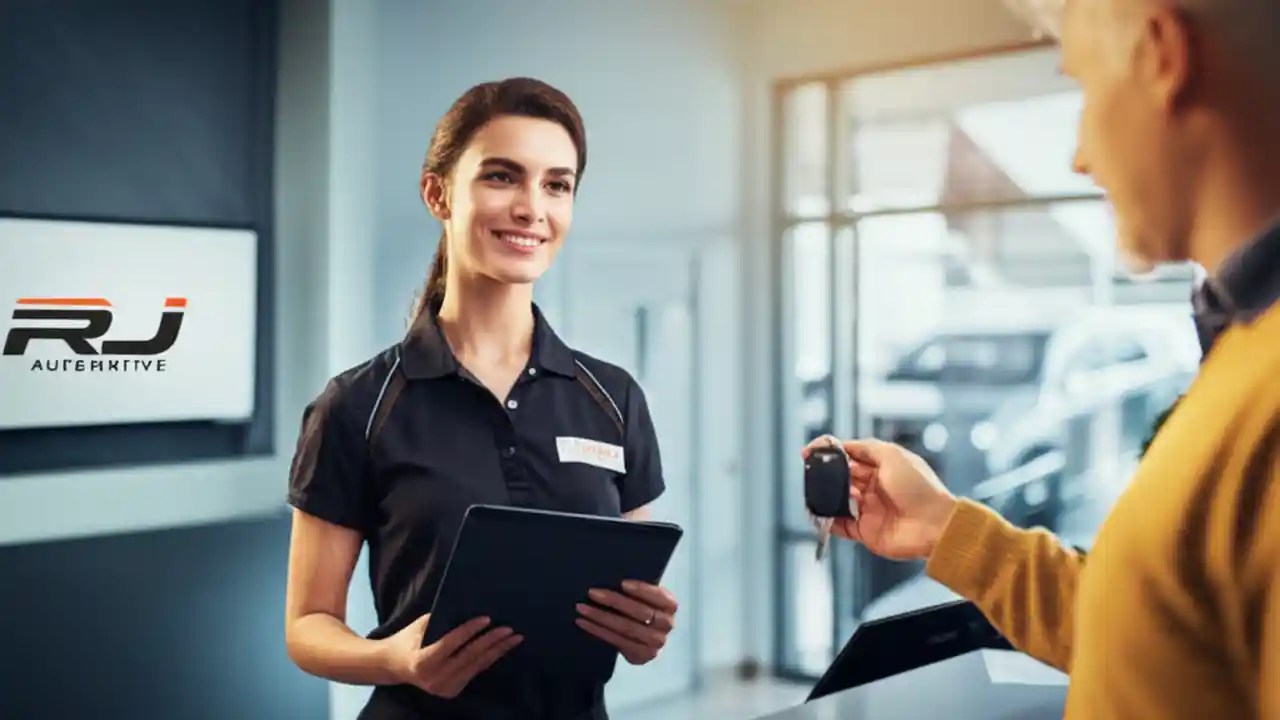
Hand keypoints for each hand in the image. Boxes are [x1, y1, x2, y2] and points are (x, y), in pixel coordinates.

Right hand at [383, 614, 521, 698]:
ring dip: (497, 651)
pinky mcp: (451, 692)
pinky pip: (474, 673)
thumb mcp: (419, 625)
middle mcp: (434, 678)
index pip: (451, 643)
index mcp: (423, 661)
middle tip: (509, 629)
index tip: (487, 618)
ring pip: (476, 666)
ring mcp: (444, 688)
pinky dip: (489, 659)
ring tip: (514, 638)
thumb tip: (469, 605)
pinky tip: (502, 648)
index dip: (470, 630)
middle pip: (469, 656)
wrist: (393, 666)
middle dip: (491, 641)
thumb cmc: (407, 639)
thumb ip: (442, 619)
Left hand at [575, 580, 677, 665]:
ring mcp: (656, 642)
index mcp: (670, 604)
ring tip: (582, 608)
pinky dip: (598, 631)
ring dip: (601, 617)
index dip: (641, 590)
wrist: (646, 637)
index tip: (622, 583)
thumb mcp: (645, 596)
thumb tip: (610, 578)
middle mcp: (667, 624)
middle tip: (592, 592)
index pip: (658, 596)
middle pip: (639, 612)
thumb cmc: (641, 607)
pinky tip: (584, 622)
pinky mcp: (643, 655)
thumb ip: (636, 589)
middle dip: (614, 601)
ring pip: (626, 628)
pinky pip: (617, 641)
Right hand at [802, 435, 957, 560]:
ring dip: (825, 496)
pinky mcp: (865, 531)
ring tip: (817, 492)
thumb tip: (844, 446)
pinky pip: (840, 525)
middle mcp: (874, 487)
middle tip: (812, 473)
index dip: (830, 453)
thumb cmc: (919, 488)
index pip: (850, 456)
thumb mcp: (893, 456)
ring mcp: (869, 510)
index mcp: (882, 467)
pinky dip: (828, 520)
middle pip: (842, 478)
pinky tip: (820, 514)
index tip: (810, 452)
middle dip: (826, 474)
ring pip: (838, 501)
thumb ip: (867, 448)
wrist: (933, 526)